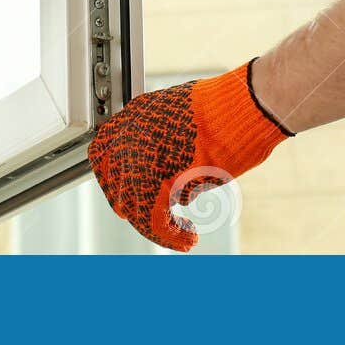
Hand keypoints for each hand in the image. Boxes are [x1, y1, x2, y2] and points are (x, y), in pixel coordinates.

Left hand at [88, 60, 291, 250]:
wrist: (243, 106)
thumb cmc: (226, 108)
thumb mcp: (182, 114)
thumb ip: (162, 137)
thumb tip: (162, 164)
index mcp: (134, 115)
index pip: (102, 155)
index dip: (113, 181)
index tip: (125, 195)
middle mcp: (131, 135)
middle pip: (117, 187)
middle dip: (137, 208)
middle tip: (159, 220)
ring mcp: (142, 157)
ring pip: (135, 208)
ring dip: (158, 228)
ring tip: (183, 235)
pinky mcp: (160, 180)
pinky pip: (155, 219)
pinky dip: (170, 235)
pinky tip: (188, 237)